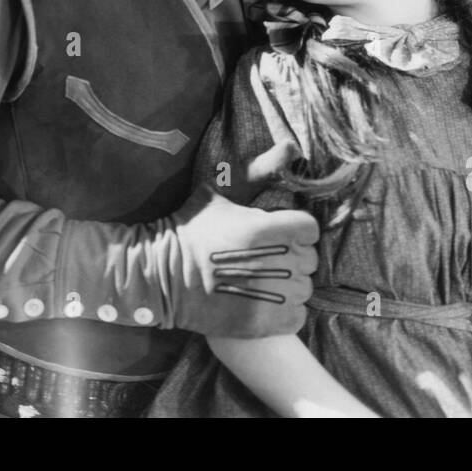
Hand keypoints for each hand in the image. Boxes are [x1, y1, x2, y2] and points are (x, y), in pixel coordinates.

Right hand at [168, 184, 318, 337]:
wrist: (161, 275)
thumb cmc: (192, 228)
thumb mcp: (221, 191)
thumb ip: (260, 170)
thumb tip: (292, 147)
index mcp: (263, 229)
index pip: (309, 229)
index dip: (299, 230)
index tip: (284, 233)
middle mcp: (272, 262)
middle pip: (310, 260)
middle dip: (293, 257)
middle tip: (270, 257)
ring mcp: (268, 295)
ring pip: (304, 289)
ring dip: (290, 286)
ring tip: (267, 281)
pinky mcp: (261, 323)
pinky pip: (297, 317)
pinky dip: (287, 312)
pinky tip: (267, 303)